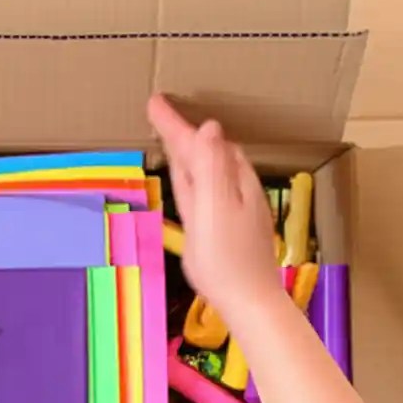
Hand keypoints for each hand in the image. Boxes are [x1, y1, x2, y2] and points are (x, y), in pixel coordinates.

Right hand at [147, 95, 282, 322]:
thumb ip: (211, 167)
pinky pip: (207, 187)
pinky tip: (190, 179)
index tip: (154, 102)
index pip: (198, 143)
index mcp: (229, 181)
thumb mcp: (214, 208)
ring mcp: (232, 206)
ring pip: (208, 169)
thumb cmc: (226, 258)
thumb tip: (209, 126)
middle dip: (183, 132)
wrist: (247, 300)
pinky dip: (195, 174)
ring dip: (190, 151)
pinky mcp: (226, 224)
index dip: (176, 124)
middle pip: (205, 151)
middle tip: (160, 113)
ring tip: (172, 137)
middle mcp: (234, 188)